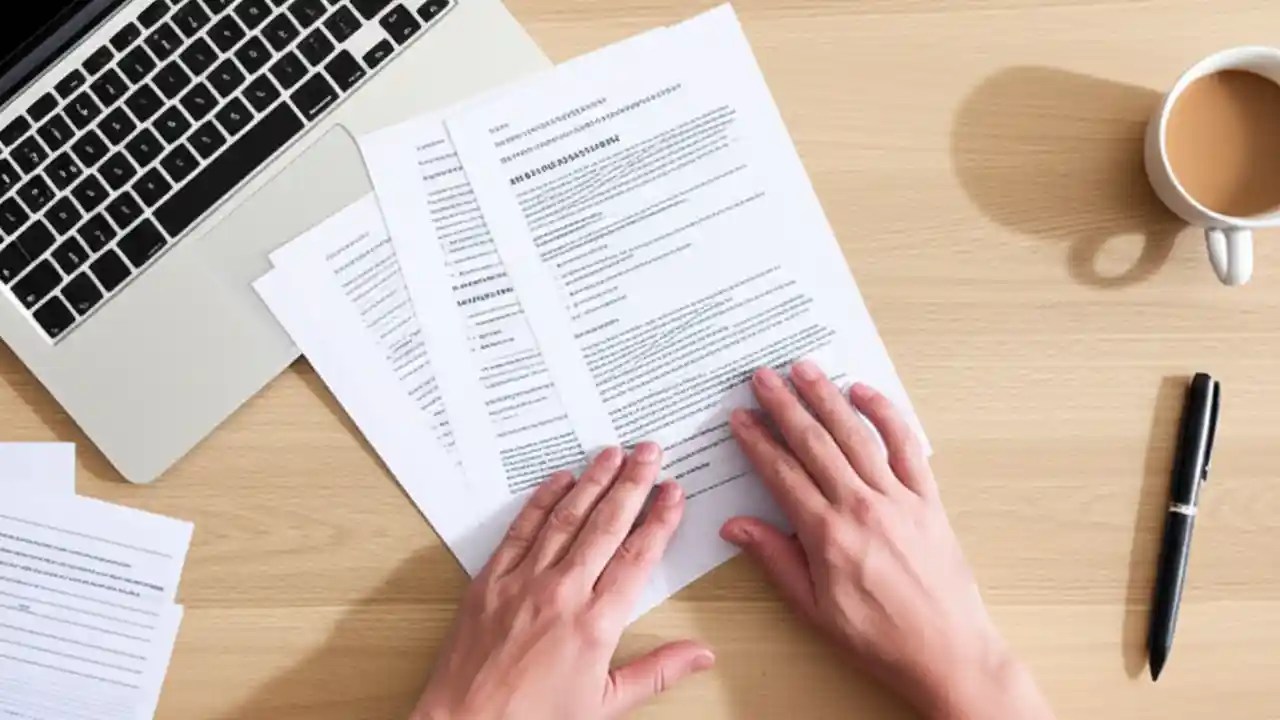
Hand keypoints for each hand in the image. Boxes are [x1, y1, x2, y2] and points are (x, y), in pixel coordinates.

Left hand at [412, 443, 714, 719]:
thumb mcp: (605, 705)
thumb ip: (656, 672)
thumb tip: (702, 654)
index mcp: (596, 624)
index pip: (638, 556)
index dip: (660, 519)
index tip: (674, 491)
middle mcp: (562, 593)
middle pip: (606, 525)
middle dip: (632, 483)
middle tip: (649, 451)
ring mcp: (523, 582)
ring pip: (566, 518)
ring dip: (592, 481)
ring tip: (612, 453)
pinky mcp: (489, 582)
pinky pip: (520, 531)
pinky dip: (541, 502)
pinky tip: (558, 481)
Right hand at [721, 362, 1052, 719]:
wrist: (946, 651)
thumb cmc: (878, 636)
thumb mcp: (812, 606)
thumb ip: (775, 559)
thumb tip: (736, 526)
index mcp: (827, 535)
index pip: (782, 474)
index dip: (757, 442)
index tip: (740, 418)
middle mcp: (861, 507)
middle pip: (814, 443)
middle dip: (784, 406)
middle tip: (762, 377)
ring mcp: (898, 499)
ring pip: (855, 435)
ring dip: (826, 398)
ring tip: (803, 369)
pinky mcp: (927, 499)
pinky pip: (906, 446)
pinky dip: (886, 415)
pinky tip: (864, 393)